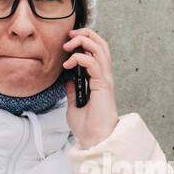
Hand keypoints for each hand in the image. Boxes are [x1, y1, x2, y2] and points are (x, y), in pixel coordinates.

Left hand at [63, 28, 119, 148]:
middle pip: (101, 44)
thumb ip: (72, 92)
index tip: (68, 43)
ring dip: (83, 41)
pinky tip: (68, 64)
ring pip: (99, 48)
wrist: (96, 139)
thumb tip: (68, 81)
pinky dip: (79, 58)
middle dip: (86, 34)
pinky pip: (92, 62)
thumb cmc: (88, 127)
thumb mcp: (74, 106)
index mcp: (99, 80)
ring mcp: (105, 79)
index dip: (85, 41)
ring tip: (68, 45)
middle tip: (69, 36)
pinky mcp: (103, 85)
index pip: (97, 51)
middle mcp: (105, 77)